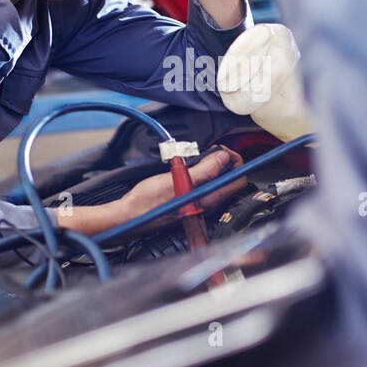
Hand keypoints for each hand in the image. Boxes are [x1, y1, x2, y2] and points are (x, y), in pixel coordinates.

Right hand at [55, 146, 246, 237]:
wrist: (128, 216)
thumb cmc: (148, 202)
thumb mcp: (177, 180)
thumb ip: (204, 170)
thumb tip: (224, 158)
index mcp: (208, 200)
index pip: (238, 180)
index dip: (234, 161)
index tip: (221, 150)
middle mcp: (207, 205)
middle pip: (230, 181)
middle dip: (225, 162)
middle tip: (211, 151)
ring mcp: (198, 205)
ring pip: (217, 183)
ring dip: (213, 167)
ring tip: (199, 158)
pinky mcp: (188, 203)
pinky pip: (203, 187)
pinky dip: (201, 174)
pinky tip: (188, 169)